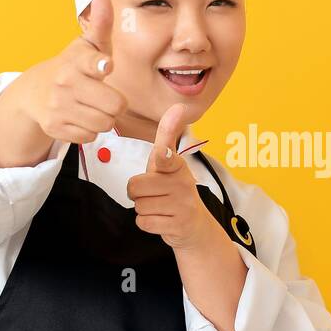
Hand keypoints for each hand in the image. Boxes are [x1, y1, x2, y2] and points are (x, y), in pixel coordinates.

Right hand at [15, 0, 128, 144]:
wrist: (35, 92)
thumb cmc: (74, 67)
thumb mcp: (87, 45)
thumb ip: (101, 23)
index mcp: (76, 60)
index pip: (93, 62)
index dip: (102, 65)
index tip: (105, 67)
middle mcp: (65, 83)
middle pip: (115, 105)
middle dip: (116, 103)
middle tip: (107, 97)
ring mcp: (59, 106)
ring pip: (104, 124)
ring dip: (104, 118)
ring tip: (93, 106)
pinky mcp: (55, 127)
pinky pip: (89, 136)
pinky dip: (89, 130)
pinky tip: (80, 117)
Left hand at [126, 102, 219, 250]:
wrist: (195, 225)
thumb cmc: (174, 188)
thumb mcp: (169, 162)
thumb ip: (168, 135)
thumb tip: (178, 105)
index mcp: (178, 165)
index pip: (166, 158)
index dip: (161, 157)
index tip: (162, 155)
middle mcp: (183, 183)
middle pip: (135, 186)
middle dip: (137, 193)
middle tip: (153, 194)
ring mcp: (183, 205)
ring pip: (139, 206)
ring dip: (144, 209)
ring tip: (159, 207)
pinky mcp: (178, 224)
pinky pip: (144, 222)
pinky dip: (147, 223)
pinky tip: (161, 219)